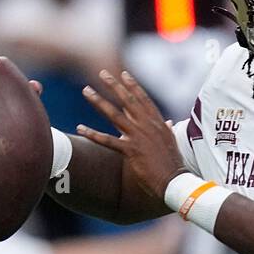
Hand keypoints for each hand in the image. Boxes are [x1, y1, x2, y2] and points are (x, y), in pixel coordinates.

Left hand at [76, 70, 187, 201]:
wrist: (173, 180)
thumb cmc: (173, 163)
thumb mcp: (172, 141)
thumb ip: (166, 129)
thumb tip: (167, 122)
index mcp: (157, 122)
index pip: (143, 99)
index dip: (133, 86)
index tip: (123, 74)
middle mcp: (147, 125)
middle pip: (127, 101)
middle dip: (114, 86)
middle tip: (102, 74)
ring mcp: (138, 136)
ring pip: (114, 115)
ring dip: (98, 101)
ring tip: (86, 90)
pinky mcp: (130, 150)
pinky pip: (107, 140)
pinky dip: (92, 134)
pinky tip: (80, 128)